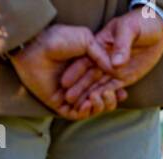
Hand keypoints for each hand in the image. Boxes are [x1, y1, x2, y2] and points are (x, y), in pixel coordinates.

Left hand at [11, 25, 125, 120]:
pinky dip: (85, 112)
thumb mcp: (87, 41)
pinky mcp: (58, 103)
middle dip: (110, 100)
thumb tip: (116, 69)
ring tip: (96, 96)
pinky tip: (88, 102)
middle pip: (101, 99)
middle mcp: (80, 84)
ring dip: (98, 106)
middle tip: (111, 93)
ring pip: (90, 109)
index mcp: (88, 70)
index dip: (117, 89)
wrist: (38, 47)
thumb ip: (101, 56)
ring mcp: (70, 94)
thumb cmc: (60, 39)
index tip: (124, 90)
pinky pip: (74, 114)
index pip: (106, 85)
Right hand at [63, 8, 162, 108]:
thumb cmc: (141, 23)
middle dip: (78, 88)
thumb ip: (122, 45)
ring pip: (98, 85)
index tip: (65, 82)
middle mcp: (102, 61)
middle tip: (68, 99)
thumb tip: (116, 64)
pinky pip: (113, 90)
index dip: (74, 71)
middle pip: (88, 76)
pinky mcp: (123, 79)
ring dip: (90, 96)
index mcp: (99, 45)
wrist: (158, 30)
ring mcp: (112, 71)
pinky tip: (99, 104)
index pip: (84, 60)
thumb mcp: (129, 28)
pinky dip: (106, 97)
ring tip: (84, 106)